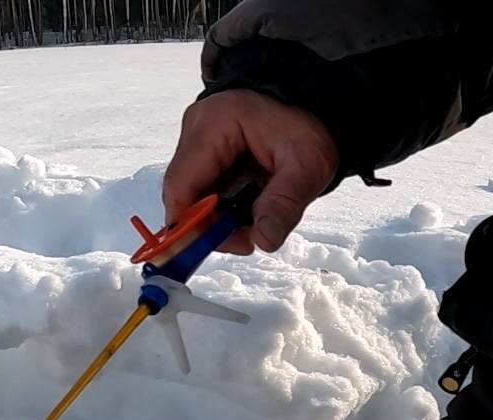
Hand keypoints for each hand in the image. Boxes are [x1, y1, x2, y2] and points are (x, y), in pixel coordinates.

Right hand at [162, 89, 339, 254]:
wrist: (312, 102)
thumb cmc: (307, 124)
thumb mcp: (306, 166)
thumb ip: (284, 204)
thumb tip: (264, 240)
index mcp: (214, 123)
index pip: (180, 183)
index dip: (190, 222)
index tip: (220, 243)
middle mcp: (196, 129)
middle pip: (182, 193)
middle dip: (209, 225)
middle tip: (247, 239)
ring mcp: (197, 140)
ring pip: (190, 195)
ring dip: (217, 218)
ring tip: (253, 224)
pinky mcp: (204, 152)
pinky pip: (201, 189)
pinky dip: (220, 208)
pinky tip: (246, 210)